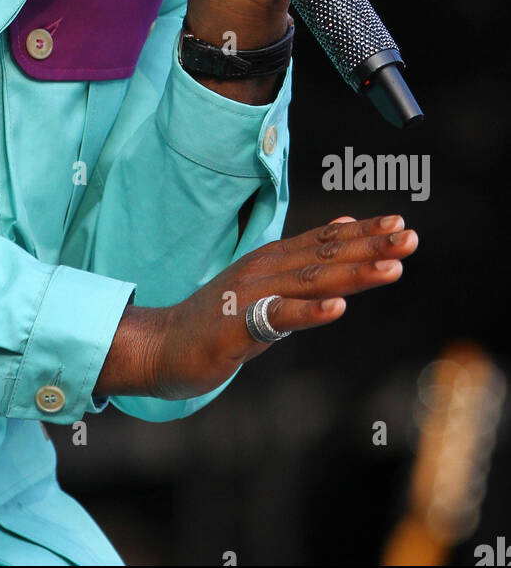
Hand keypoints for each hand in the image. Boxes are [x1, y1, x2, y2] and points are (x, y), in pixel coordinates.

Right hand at [149, 214, 417, 400]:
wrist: (159, 344)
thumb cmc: (215, 316)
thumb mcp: (261, 282)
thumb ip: (302, 258)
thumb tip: (344, 225)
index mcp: (272, 261)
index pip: (323, 241)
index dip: (362, 233)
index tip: (398, 223)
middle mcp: (265, 271)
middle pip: (325, 257)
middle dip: (370, 247)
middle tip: (409, 237)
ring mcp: (250, 297)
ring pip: (310, 282)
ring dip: (352, 273)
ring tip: (390, 268)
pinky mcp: (237, 328)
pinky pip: (278, 318)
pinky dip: (309, 312)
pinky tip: (337, 307)